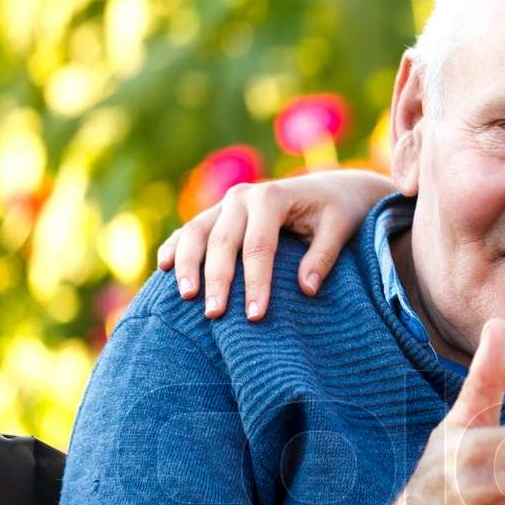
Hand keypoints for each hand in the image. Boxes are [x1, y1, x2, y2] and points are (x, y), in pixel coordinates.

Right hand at [156, 169, 395, 320]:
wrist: (332, 188)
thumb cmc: (338, 211)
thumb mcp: (339, 228)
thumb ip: (324, 257)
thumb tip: (307, 290)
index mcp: (271, 197)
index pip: (259, 246)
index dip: (256, 282)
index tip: (256, 316)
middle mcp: (243, 196)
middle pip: (222, 242)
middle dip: (217, 280)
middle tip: (215, 314)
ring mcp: (226, 203)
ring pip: (197, 233)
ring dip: (188, 264)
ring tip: (186, 297)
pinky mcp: (219, 213)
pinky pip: (191, 230)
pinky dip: (176, 247)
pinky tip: (164, 269)